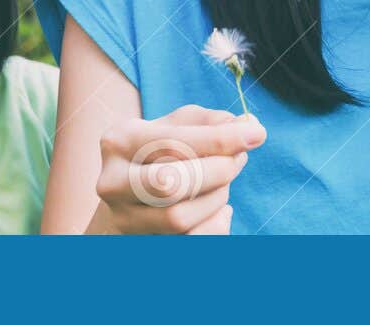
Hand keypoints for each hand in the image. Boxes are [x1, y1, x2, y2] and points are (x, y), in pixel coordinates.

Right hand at [89, 104, 265, 233]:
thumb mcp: (172, 128)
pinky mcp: (139, 246)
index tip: (257, 135)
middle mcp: (112, 183)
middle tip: (238, 160)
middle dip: (217, 172)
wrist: (123, 202)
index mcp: (118, 142)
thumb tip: (247, 126)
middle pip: (172, 184)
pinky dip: (214, 226)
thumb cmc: (155, 157)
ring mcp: (123, 221)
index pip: (173, 142)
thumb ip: (207, 122)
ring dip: (216, 198)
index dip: (220, 140)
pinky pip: (189, 243)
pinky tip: (219, 210)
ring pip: (179, 218)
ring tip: (223, 184)